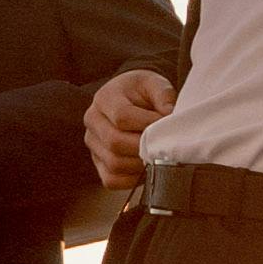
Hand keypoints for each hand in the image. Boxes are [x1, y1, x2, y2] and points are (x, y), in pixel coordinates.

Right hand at [82, 66, 174, 190]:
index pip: (122, 117)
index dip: (147, 124)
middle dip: (145, 147)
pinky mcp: (98, 163)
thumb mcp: (154, 83)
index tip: (166, 124)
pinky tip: (146, 168)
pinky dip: (132, 179)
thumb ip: (164, 96)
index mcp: (104, 98)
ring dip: (141, 164)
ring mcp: (93, 144)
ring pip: (114, 164)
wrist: (129, 99)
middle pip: (115, 143)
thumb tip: (170, 115)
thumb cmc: (141, 92)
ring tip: (158, 156)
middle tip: (165, 146)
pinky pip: (111, 180)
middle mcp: (93, 121)